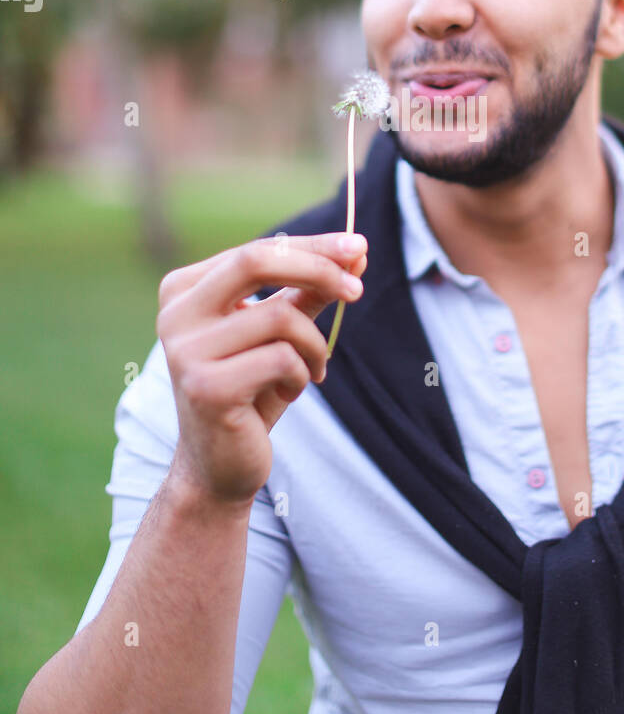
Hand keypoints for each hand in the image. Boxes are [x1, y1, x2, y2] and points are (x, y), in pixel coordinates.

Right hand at [155, 232, 366, 505]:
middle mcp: (175, 314)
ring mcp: (185, 351)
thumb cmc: (251, 391)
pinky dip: (301, 374)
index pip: (256, 250)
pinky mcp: (206, 388)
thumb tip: (355, 251)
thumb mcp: (281, 334)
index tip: (358, 247)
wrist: (219, 466)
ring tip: (313, 369)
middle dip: (317, 268)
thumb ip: (309, 291)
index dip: (312, 246)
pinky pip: (281, 359)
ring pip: (280, 317)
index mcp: (184, 290)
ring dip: (314, 344)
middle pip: (255, 262)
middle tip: (357, 288)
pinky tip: (290, 391)